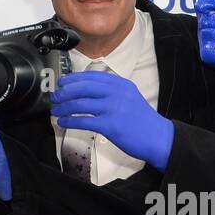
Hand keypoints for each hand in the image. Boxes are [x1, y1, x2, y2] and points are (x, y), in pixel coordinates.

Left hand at [50, 70, 174, 170]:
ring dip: (64, 107)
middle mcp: (116, 93)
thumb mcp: (130, 97)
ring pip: (80, 104)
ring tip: (56, 111)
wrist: (158, 138)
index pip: (92, 76)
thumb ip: (112, 92)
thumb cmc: (143, 121)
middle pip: (83, 88)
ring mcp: (113, 109)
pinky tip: (63, 122)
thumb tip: (87, 92)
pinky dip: (70, 121)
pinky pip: (83, 121)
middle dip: (65, 92)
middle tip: (55, 97)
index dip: (73, 79)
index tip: (63, 83)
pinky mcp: (110, 126)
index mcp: (121, 84)